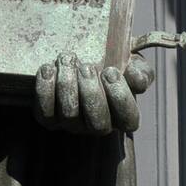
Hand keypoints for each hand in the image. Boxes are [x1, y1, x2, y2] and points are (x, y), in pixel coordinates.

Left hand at [33, 53, 154, 134]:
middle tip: (86, 66)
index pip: (128, 120)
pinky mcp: (49, 119)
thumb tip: (136, 77)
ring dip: (67, 85)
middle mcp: (97, 126)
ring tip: (67, 59)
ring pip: (70, 115)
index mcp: (122, 116)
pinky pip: (44, 112)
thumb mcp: (132, 65)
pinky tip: (48, 68)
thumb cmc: (112, 64)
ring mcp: (72, 124)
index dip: (120, 97)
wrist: (81, 62)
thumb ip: (140, 72)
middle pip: (97, 123)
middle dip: (91, 93)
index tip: (111, 71)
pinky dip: (44, 89)